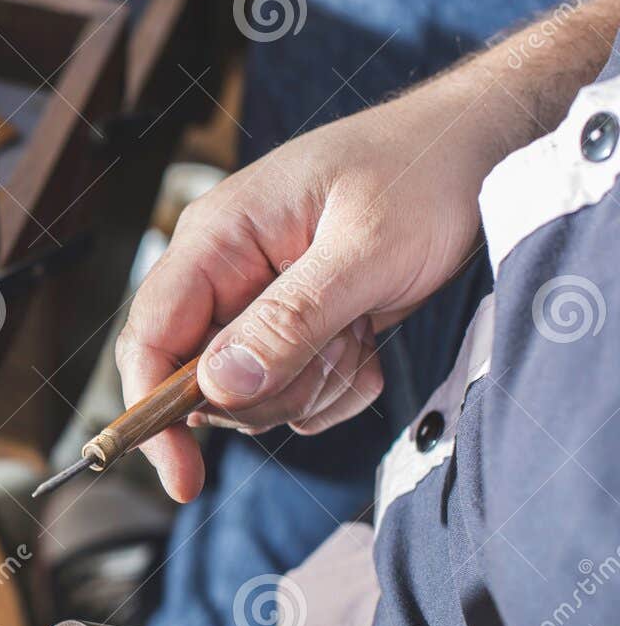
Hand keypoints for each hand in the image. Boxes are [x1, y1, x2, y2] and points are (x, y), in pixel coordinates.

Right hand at [116, 70, 517, 501]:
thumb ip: (289, 320)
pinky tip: (368, 337)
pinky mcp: (290, 329)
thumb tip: (219, 388)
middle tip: (341, 345)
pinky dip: (337, 385)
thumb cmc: (419, 172)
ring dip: (315, 383)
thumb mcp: (364, 250)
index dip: (151, 411)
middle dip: (275, 389)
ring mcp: (255, 305)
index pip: (150, 338)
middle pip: (203, 384)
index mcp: (215, 239)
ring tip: (362, 327)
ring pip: (251, 397)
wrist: (474, 149)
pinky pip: (292, 395)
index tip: (182, 475)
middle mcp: (222, 274)